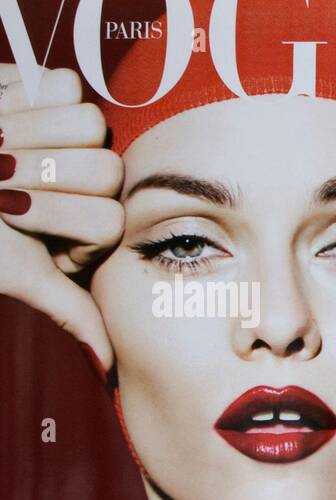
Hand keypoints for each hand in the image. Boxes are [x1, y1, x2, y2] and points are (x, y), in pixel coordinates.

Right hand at [0, 65, 122, 374]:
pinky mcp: (47, 87)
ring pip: (90, 124)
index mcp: (89, 221)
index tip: (13, 214)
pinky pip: (63, 85)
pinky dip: (24, 100)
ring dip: (29, 138)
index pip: (112, 217)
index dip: (60, 216)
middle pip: (106, 169)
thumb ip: (68, 306)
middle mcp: (90, 177)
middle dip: (42, 177)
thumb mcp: (14, 269)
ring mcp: (73, 130)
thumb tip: (109, 366)